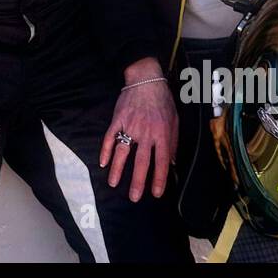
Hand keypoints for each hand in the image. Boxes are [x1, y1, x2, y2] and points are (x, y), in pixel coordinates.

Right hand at [100, 58, 178, 200]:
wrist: (146, 79)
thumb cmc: (163, 101)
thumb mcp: (174, 121)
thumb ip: (173, 142)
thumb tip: (172, 162)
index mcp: (162, 133)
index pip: (161, 161)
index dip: (159, 179)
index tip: (155, 193)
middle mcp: (146, 132)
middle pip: (142, 161)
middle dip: (138, 181)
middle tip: (134, 198)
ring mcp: (130, 126)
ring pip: (123, 152)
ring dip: (118, 169)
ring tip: (113, 184)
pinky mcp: (118, 119)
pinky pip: (110, 137)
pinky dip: (106, 151)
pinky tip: (103, 163)